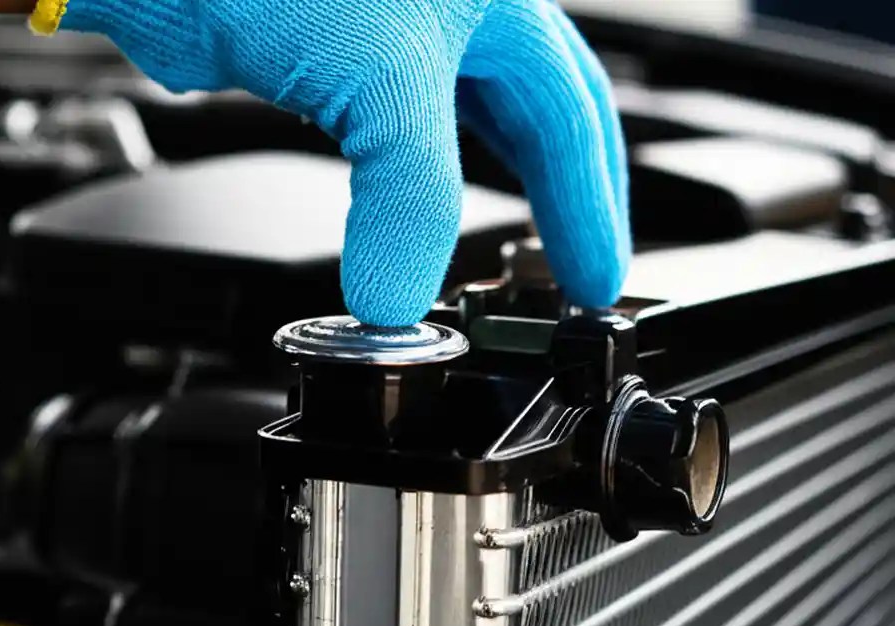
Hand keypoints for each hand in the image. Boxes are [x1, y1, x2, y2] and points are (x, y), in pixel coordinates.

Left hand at [36, 0, 629, 325]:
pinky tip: (404, 210)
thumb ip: (411, 199)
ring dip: (485, 189)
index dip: (587, 208)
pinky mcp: (327, 60)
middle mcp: (454, 11)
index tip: (593, 283)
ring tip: (502, 249)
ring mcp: (390, 33)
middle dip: (555, 196)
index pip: (568, 117)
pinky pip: (391, 135)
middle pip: (532, 113)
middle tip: (564, 274)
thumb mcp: (383, 79)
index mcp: (497, 1)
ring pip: (464, 123)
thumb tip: (397, 300)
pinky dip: (406, 186)